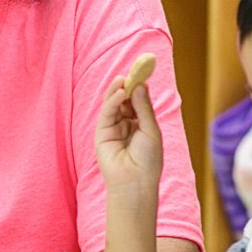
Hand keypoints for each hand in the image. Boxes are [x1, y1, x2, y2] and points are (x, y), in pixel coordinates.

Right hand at [95, 73, 162, 197]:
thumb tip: (140, 84)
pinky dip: (112, 101)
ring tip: (124, 80)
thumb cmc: (148, 159)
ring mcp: (112, 128)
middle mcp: (125, 124)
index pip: (137, 100)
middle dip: (128, 85)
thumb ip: (143, 107)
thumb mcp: (150, 129)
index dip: (139, 86)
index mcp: (139, 124)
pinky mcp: (101, 133)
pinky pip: (106, 113)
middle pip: (124, 100)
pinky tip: (120, 92)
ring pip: (113, 104)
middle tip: (132, 71)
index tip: (143, 71)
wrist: (136, 181)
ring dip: (118, 90)